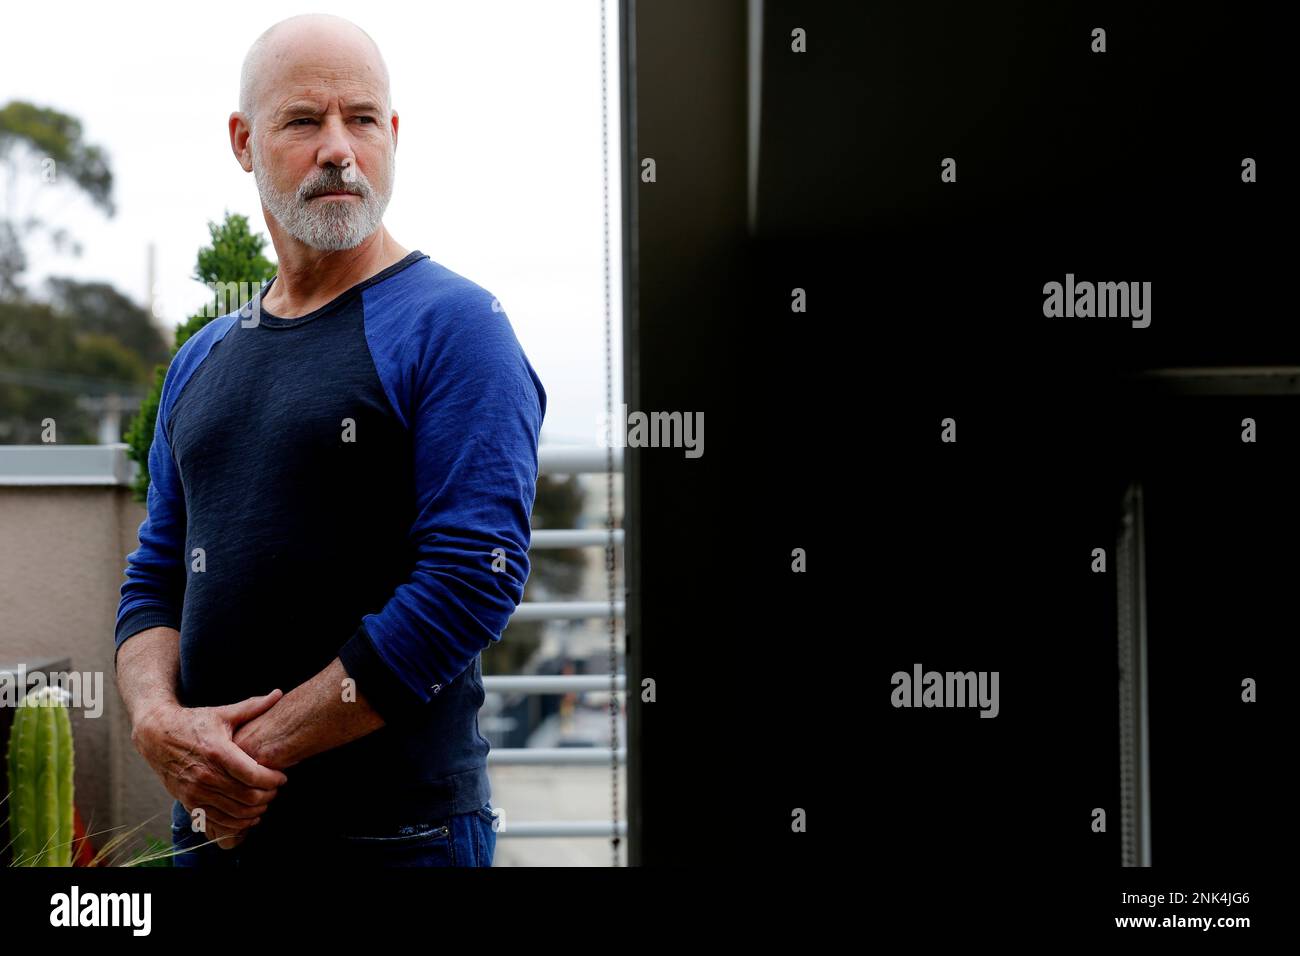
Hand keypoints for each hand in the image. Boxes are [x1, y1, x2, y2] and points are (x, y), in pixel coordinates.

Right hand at [131, 690, 288, 849]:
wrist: (156, 735)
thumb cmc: (193, 722)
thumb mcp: (223, 713)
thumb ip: (252, 706)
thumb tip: (278, 693)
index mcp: (217, 752)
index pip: (253, 775)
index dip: (272, 780)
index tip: (282, 778)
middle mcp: (205, 775)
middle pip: (246, 796)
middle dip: (268, 796)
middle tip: (276, 790)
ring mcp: (195, 791)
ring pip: (234, 812)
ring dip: (254, 811)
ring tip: (265, 802)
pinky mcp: (188, 802)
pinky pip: (216, 821)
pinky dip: (235, 824)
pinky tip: (248, 817)